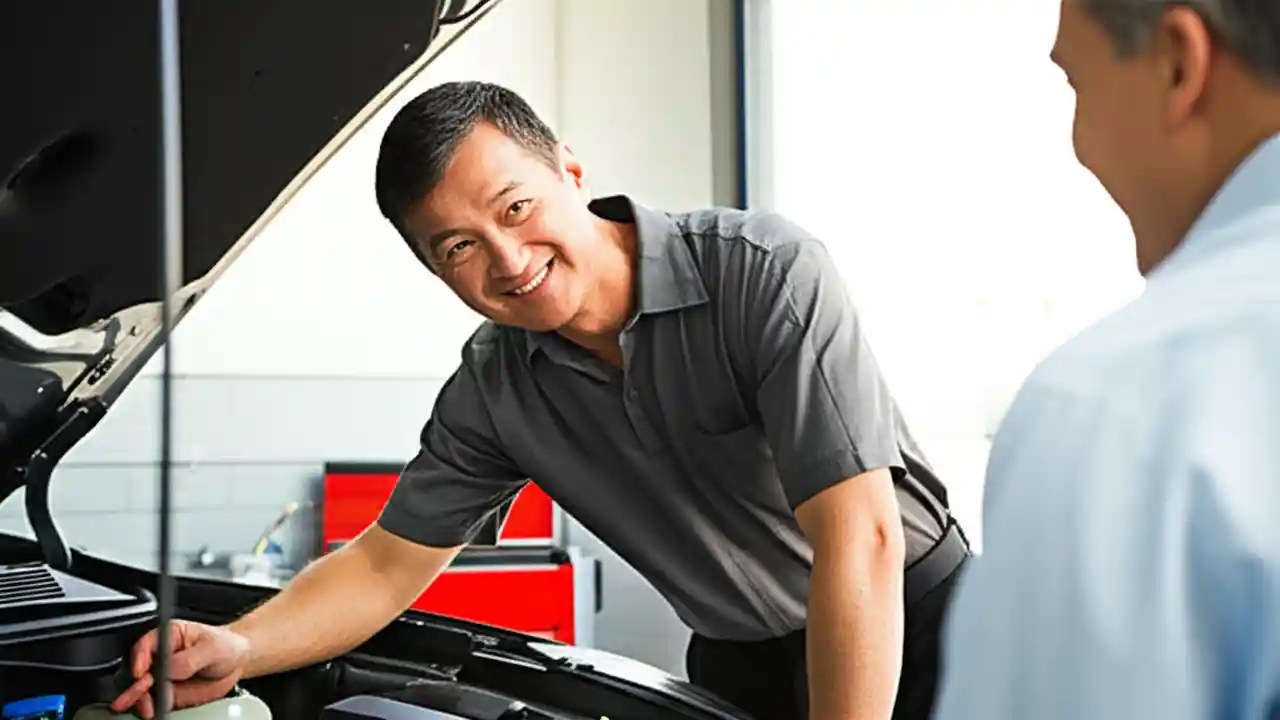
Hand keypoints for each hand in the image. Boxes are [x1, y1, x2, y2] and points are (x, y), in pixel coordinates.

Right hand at [111, 620, 250, 718]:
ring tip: (147, 707)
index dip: (140, 659)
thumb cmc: (226, 645)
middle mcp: (163, 656)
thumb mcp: (212, 647)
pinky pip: (156, 702)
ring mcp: (164, 676)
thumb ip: (190, 658)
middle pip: (139, 670)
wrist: (238, 662)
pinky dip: (153, 708)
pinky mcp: (170, 693)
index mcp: (170, 636)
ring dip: (141, 700)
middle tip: (144, 691)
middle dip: (137, 684)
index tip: (140, 672)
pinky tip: (154, 712)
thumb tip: (170, 669)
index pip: (146, 645)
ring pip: (144, 690)